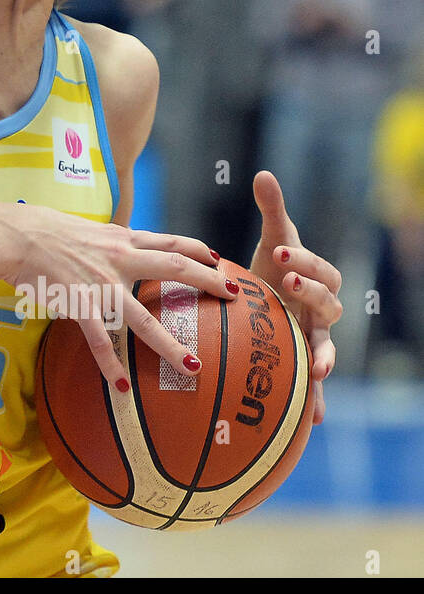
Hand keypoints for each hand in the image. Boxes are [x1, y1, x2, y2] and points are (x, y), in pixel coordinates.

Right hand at [4, 204, 235, 389]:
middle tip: (232, 296)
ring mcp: (100, 285)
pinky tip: (123, 387)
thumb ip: (107, 240)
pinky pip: (100, 341)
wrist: (16, 236)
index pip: (168, 241)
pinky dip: (111, 365)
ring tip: (193, 367)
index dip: (197, 249)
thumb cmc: (43, 229)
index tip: (218, 259)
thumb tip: (118, 245)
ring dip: (170, 345)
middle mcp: (118, 259)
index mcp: (120, 239)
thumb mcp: (85, 229)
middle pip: (173, 268)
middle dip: (207, 281)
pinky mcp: (79, 305)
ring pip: (143, 320)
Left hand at [248, 171, 341, 424]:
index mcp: (315, 278)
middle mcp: (320, 309)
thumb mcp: (272, 239)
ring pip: (327, 346)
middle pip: (328, 304)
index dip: (304, 260)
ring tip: (319, 370)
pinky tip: (316, 421)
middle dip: (311, 294)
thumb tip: (264, 173)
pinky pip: (314, 382)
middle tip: (289, 282)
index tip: (282, 253)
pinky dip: (317, 400)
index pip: (318, 268)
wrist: (271, 298)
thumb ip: (273, 209)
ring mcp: (314, 335)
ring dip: (325, 357)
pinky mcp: (303, 359)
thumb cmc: (273, 267)